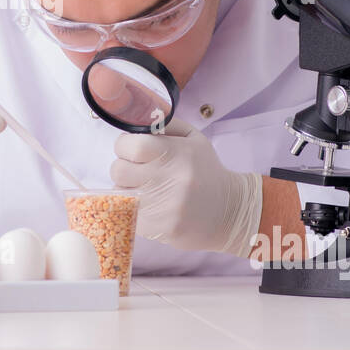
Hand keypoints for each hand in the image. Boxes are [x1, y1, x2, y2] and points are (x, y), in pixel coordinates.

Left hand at [109, 117, 262, 254]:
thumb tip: (136, 120)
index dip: (124, 146)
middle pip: (119, 170)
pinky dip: (133, 208)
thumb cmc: (206, 171)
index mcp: (176, 154)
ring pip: (120, 194)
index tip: (130, 149)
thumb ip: (164, 125)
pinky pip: (128, 214)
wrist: (230, 211)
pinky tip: (149, 204)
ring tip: (144, 188)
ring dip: (126, 189)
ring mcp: (164, 207)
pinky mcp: (160, 229)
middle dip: (123, 167)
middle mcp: (170, 180)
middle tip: (136, 169)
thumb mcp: (193, 138)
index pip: (131, 146)